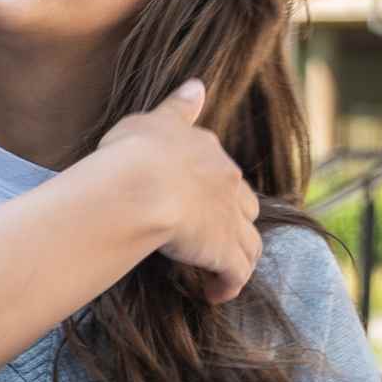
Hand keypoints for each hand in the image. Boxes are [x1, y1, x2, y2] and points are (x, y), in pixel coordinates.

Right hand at [96, 80, 259, 302]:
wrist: (139, 185)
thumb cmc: (133, 152)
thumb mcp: (152, 119)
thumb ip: (178, 107)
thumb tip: (198, 85)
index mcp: (208, 152)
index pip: (221, 170)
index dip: (212, 188)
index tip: (196, 202)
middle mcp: (227, 182)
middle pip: (243, 205)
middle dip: (233, 220)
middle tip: (209, 237)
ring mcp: (230, 218)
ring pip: (249, 240)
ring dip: (236, 256)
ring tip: (218, 271)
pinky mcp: (225, 251)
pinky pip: (237, 274)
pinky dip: (229, 285)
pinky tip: (215, 295)